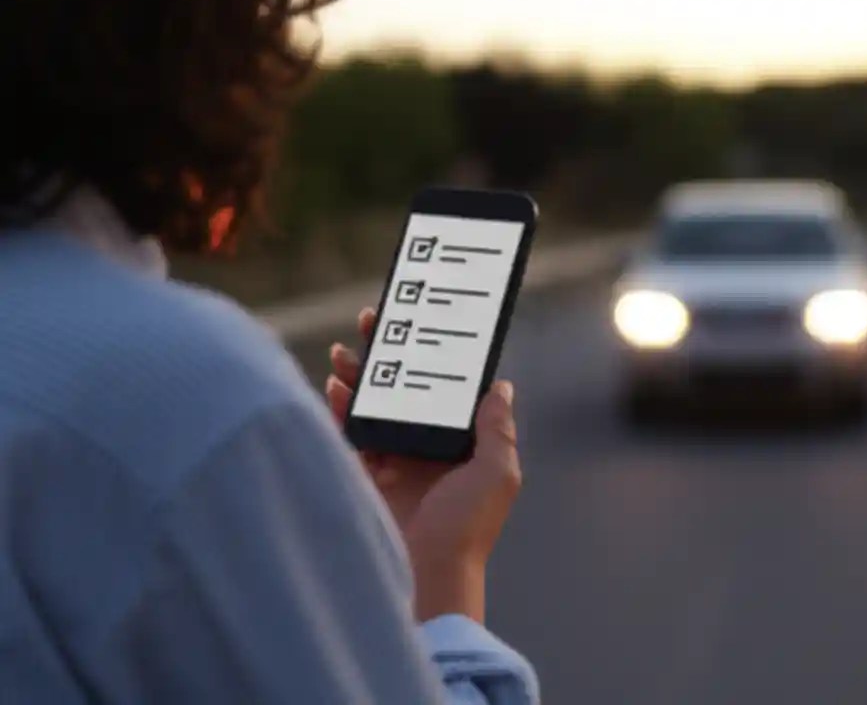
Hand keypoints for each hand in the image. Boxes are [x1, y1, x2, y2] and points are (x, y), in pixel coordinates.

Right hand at [327, 308, 521, 622]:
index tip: (418, 326)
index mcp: (461, 446)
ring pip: (373, 407)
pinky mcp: (365, 478)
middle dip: (386, 357)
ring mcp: (395, 463)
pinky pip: (350, 435)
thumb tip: (500, 387)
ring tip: (343, 350)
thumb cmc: (468, 527)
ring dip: (358, 377)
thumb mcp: (498, 473)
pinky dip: (340, 409)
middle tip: (370, 321)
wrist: (428, 576)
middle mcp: (427, 450)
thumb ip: (497, 429)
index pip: (444, 390)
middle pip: (404, 391)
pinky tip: (334, 385)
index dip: (431, 358)